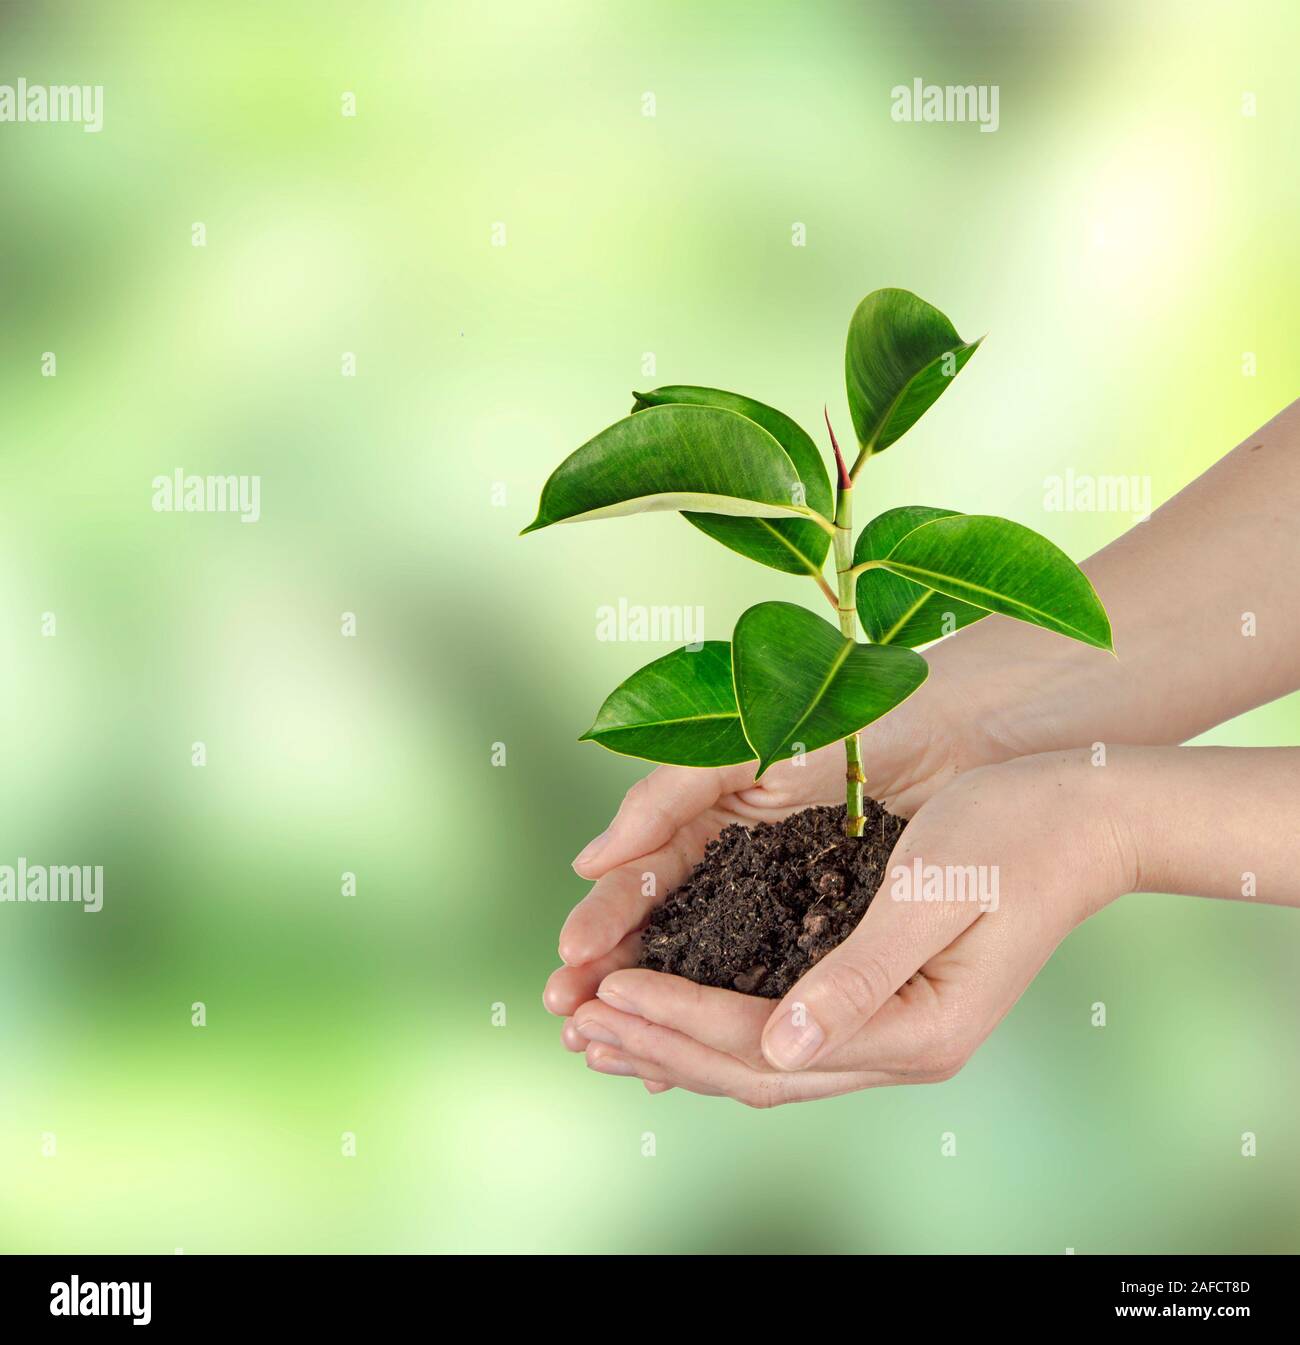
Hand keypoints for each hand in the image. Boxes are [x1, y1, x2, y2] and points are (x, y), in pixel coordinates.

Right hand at [543, 656, 989, 1037]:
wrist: (953, 730)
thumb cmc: (849, 722)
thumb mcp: (745, 750)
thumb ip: (666, 797)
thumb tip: (589, 861)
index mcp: (705, 818)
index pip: (638, 882)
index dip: (601, 924)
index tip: (570, 966)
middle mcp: (733, 865)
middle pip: (659, 934)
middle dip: (612, 977)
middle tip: (570, 1022)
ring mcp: (778, 902)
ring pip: (707, 968)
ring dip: (660, 1009)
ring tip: (616, 1053)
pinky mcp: (827, 932)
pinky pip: (770, 983)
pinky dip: (733, 1016)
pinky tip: (698, 1055)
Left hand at [555, 750, 1133, 1103]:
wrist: (1085, 823)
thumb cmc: (1015, 837)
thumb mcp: (933, 893)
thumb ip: (859, 976)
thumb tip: (780, 1049)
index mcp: (913, 1028)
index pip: (762, 1043)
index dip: (677, 1020)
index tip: (606, 992)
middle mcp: (898, 1045)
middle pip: (751, 1069)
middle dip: (659, 1044)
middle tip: (577, 1022)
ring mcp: (893, 1031)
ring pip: (762, 1061)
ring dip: (678, 1046)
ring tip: (604, 1034)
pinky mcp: (882, 1000)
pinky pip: (782, 1034)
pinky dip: (717, 1028)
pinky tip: (677, 1018)